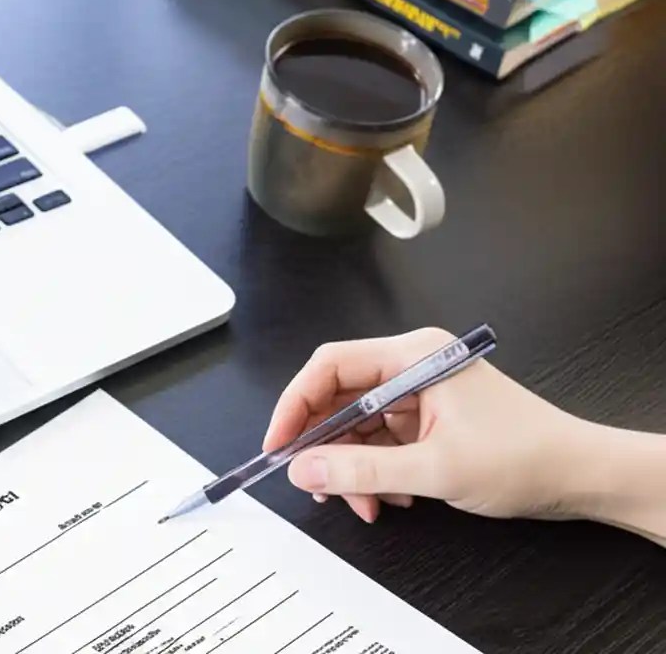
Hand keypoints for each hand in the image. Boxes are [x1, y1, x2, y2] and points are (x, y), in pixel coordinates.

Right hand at [263, 328, 592, 523]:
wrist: (580, 477)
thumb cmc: (527, 455)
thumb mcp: (435, 469)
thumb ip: (362, 469)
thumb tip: (305, 467)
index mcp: (414, 357)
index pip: (330, 367)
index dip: (295, 406)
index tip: (279, 444)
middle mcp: (411, 368)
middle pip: (338, 399)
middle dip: (324, 447)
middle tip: (316, 482)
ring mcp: (418, 395)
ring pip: (355, 427)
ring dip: (352, 468)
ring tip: (365, 501)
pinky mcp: (425, 421)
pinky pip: (378, 443)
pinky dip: (374, 472)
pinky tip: (390, 496)